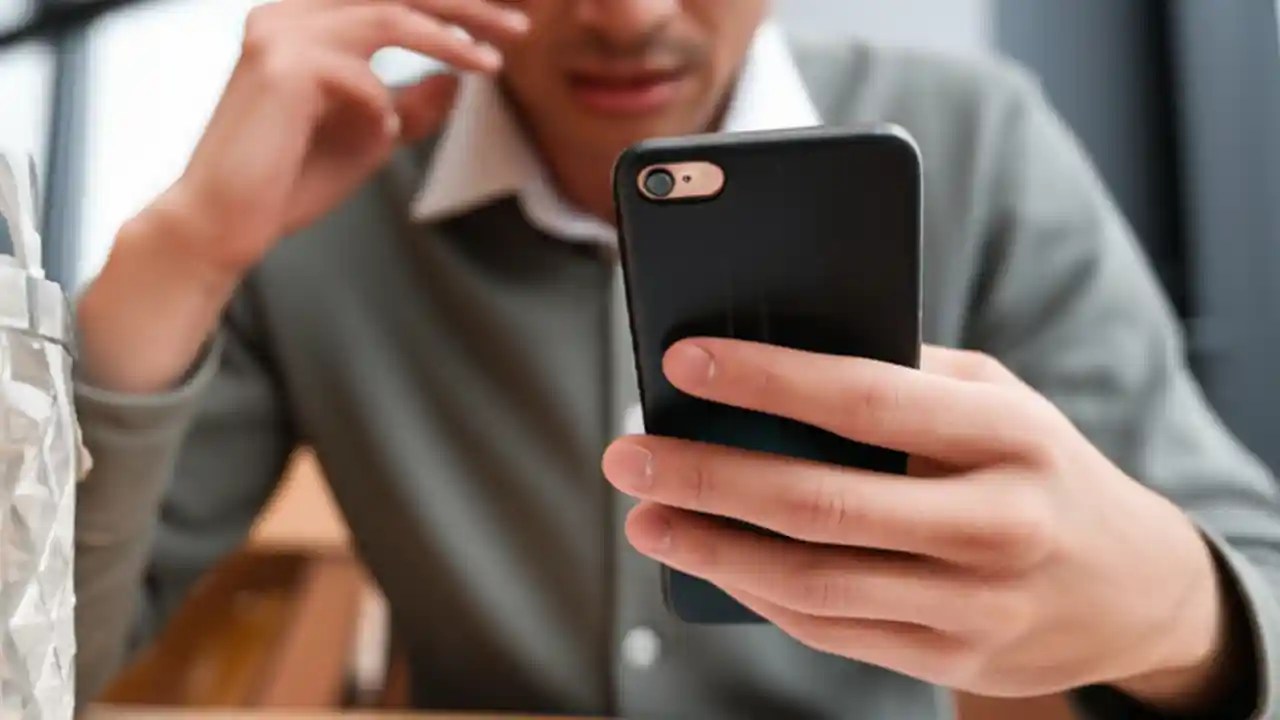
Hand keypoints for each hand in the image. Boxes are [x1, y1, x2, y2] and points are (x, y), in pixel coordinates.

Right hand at [78, 0, 527, 392]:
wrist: (224, 223)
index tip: (503, 18)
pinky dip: (386, 109)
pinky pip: (367, 78)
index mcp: (302, 20)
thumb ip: (412, 105)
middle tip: (520, 26)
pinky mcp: (281, 66)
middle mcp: (285, 13)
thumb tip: (457, 79)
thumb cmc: (289, 179)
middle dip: (465, 5)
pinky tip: (380, 136)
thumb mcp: (371, 136)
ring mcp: (279, 33)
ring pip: (388, 14)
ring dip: (450, 39)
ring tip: (491, 64)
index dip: (449, 4)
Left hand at [603, 340, 1239, 709]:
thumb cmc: (1039, 467)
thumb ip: (904, 378)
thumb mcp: (996, 400)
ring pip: (812, 582)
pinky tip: (711, 559)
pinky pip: (829, 629)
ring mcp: (976, 605)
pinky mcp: (952, 659)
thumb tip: (769, 369)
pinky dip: (757, 592)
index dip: (767, 379)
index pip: (867, 398)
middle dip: (708, 477)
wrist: (1133, 588)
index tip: (683, 361)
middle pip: (821, 504)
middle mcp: (997, 523)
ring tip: (647, 515)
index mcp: (1010, 435)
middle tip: (629, 454)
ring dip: (712, 549)